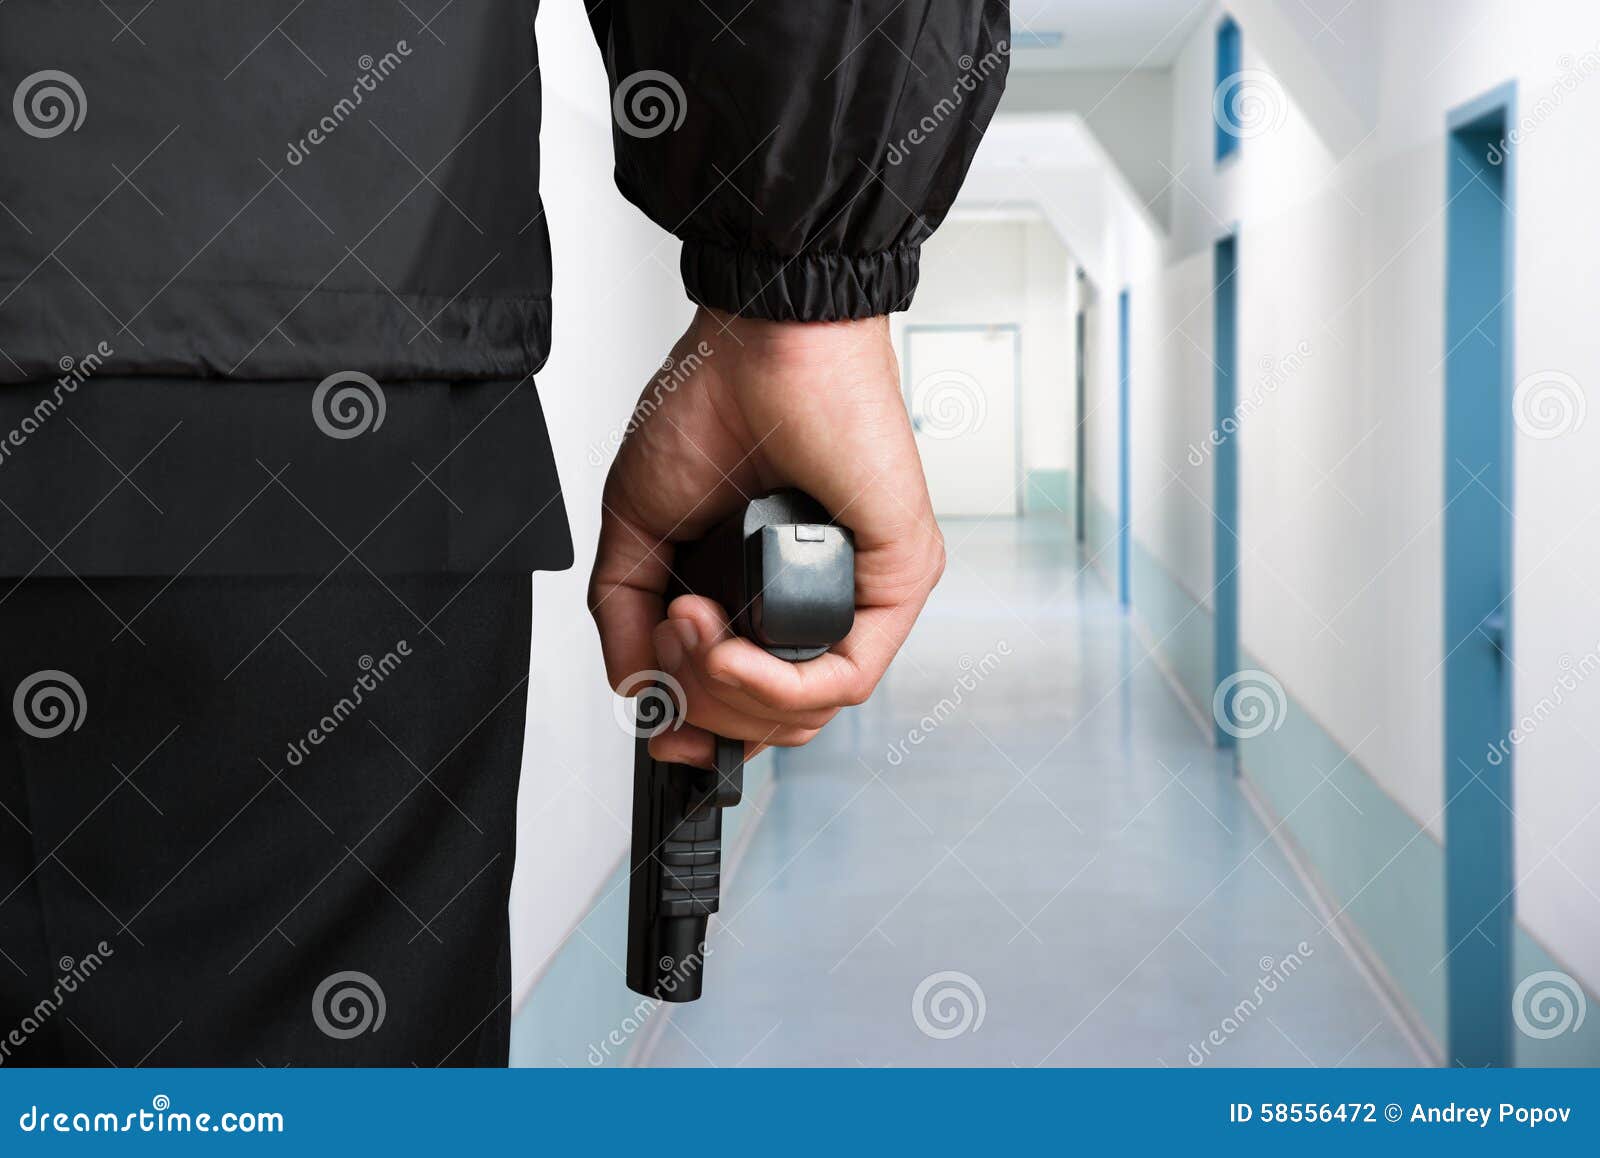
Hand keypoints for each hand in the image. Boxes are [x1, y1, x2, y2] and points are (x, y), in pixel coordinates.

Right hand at [588, 306, 944, 767]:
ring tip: (688, 629)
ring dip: (723, 691)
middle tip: (666, 641)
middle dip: (698, 703)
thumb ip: (627, 619)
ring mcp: (863, 596)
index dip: (700, 726)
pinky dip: (770, 684)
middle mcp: (821, 602)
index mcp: (767, 595)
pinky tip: (722, 646)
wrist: (761, 341)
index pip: (751, 703)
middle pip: (769, 723)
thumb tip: (638, 695)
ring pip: (804, 714)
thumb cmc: (714, 406)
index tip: (662, 724)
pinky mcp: (898, 582)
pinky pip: (843, 680)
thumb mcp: (640, 529)